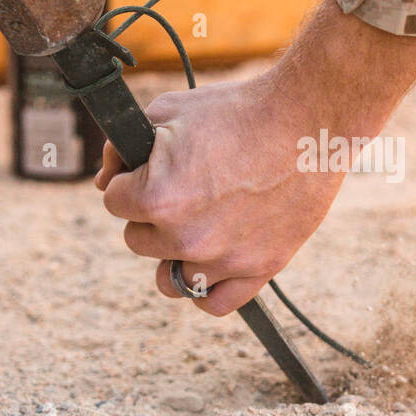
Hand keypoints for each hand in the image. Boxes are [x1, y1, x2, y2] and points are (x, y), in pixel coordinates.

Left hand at [95, 0, 415, 314]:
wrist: (308, 120)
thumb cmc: (238, 111)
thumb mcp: (167, 111)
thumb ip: (122, 148)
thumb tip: (107, 182)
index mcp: (157, 198)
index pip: (115, 202)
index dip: (133, 178)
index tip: (158, 166)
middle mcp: (186, 237)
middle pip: (138, 240)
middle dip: (153, 214)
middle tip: (188, 186)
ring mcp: (224, 259)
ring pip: (170, 279)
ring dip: (172, 255)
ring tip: (195, 226)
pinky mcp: (260, 269)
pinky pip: (215, 303)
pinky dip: (206, 289)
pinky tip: (210, 263)